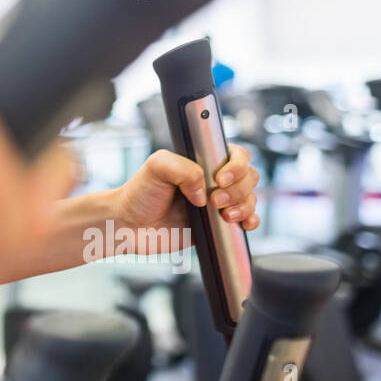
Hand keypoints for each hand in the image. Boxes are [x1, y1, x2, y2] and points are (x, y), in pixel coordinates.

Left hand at [113, 145, 260, 254]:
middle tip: (214, 200)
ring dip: (244, 206)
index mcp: (202, 161)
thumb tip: (204, 191)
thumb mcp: (156, 167)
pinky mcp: (218, 225)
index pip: (237, 154)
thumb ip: (182, 169)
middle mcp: (214, 180)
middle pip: (249, 177)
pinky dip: (251, 220)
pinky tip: (241, 223)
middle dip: (237, 189)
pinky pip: (247, 220)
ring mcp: (218, 203)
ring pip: (250, 198)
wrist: (130, 226)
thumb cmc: (139, 193)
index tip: (221, 178)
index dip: (236, 166)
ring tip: (222, 214)